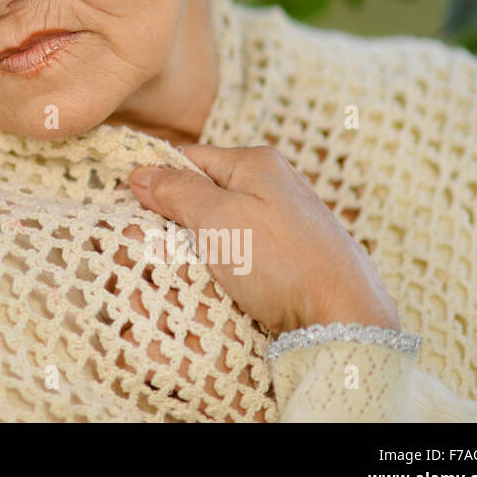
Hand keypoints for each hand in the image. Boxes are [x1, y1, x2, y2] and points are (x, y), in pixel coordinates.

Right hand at [128, 144, 400, 336]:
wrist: (346, 317)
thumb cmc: (283, 262)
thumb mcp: (218, 219)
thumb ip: (176, 191)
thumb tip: (141, 173)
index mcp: (255, 162)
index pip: (186, 158)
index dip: (155, 182)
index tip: (130, 210)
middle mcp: (273, 184)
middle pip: (203, 193)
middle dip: (175, 221)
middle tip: (154, 250)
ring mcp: (285, 220)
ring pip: (220, 226)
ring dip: (197, 249)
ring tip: (185, 273)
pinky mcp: (292, 255)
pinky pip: (242, 252)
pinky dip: (224, 266)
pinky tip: (220, 286)